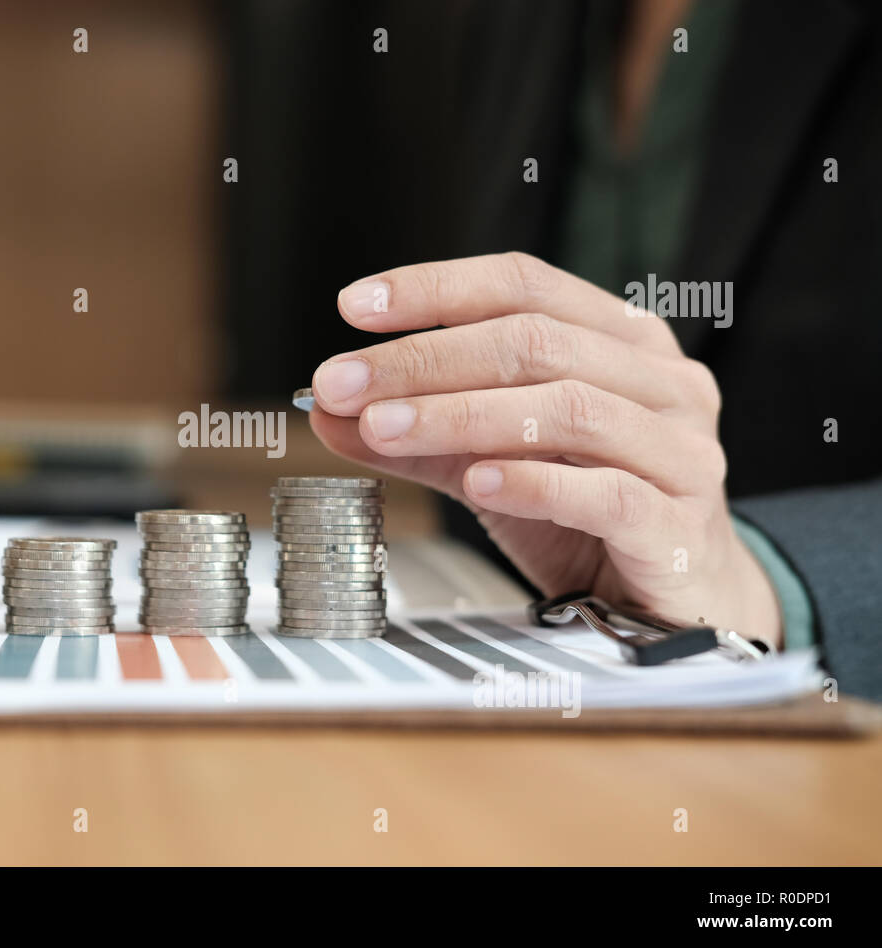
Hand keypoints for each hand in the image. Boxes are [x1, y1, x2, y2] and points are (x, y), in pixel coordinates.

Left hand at [308, 252, 783, 645]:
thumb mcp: (489, 462)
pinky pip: (606, 491)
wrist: (669, 602)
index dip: (437, 288)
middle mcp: (660, 382)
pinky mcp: (679, 525)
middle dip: (424, 359)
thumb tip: (327, 409)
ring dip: (460, 414)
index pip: (524, 285)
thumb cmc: (584, 516)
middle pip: (534, 342)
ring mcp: (681, 451)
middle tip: (344, 382)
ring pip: (567, 409)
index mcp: (620, 340)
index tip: (356, 306)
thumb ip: (417, 434)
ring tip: (384, 428)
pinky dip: (534, 481)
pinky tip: (476, 481)